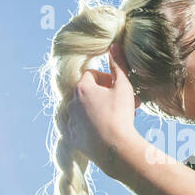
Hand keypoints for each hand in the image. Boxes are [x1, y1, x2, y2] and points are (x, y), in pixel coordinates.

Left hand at [65, 43, 141, 179]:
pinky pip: (80, 128)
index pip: (91, 75)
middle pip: (88, 93)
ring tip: (117, 119)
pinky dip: (91, 127)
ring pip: (84, 110)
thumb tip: (113, 46)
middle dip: (105, 96)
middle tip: (124, 104)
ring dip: (99, 111)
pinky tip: (106, 132)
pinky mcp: (72, 138)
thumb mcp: (123, 86)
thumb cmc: (119, 114)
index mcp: (82, 88)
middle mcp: (71, 103)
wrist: (114, 148)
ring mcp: (70, 121)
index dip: (107, 79)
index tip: (118, 88)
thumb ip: (117, 65)